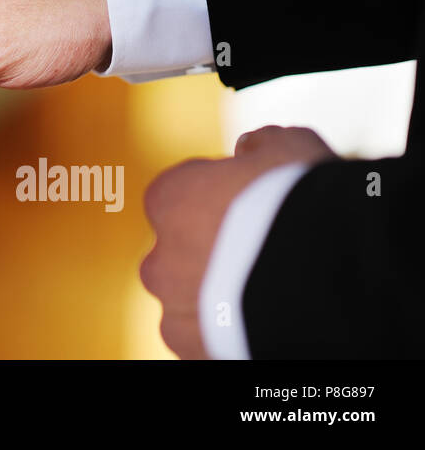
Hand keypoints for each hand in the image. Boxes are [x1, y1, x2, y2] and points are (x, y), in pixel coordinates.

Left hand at [140, 126, 336, 357]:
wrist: (333, 279)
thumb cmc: (308, 203)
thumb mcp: (291, 147)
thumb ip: (261, 144)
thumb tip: (250, 146)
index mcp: (169, 198)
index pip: (180, 197)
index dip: (219, 202)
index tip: (253, 211)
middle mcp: (159, 255)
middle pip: (181, 253)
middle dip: (212, 255)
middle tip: (263, 259)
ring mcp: (174, 308)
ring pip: (190, 303)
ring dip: (218, 300)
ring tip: (270, 296)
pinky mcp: (194, 349)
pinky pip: (204, 340)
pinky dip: (227, 334)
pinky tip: (265, 323)